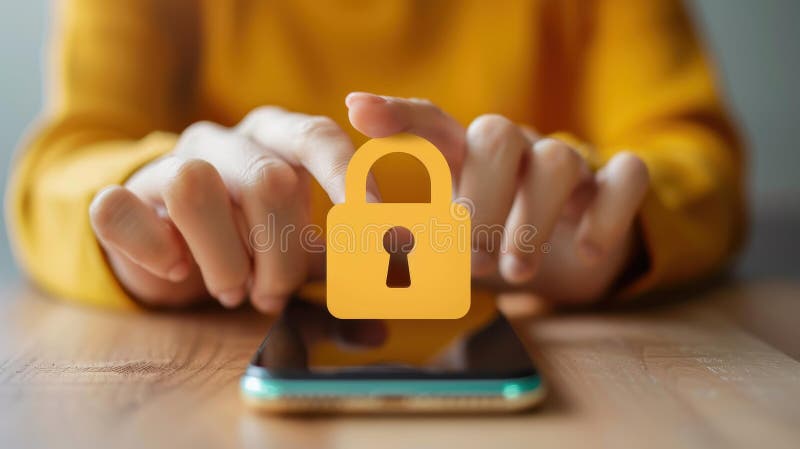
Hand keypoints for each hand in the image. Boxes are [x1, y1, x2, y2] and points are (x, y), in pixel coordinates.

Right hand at [89, 107, 378, 311]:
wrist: (167, 245)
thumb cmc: (246, 243)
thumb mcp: (294, 251)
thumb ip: (332, 275)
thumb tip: (377, 330)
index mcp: (274, 139)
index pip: (315, 136)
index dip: (345, 175)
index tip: (373, 222)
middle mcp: (223, 143)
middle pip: (266, 178)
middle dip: (282, 254)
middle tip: (274, 295)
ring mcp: (167, 164)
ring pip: (194, 187)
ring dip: (223, 258)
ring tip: (232, 288)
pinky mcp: (121, 196)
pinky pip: (119, 210)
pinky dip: (153, 249)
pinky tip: (175, 269)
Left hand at [346, 92, 649, 302]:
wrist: (568, 257)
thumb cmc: (496, 241)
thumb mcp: (452, 242)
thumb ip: (417, 244)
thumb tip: (367, 257)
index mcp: (468, 157)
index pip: (432, 122)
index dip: (398, 115)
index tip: (358, 112)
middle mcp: (517, 151)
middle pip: (497, 135)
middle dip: (478, 198)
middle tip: (467, 257)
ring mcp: (568, 165)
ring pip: (558, 158)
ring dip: (532, 219)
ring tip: (515, 271)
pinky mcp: (612, 187)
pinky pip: (626, 177)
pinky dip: (606, 215)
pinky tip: (587, 252)